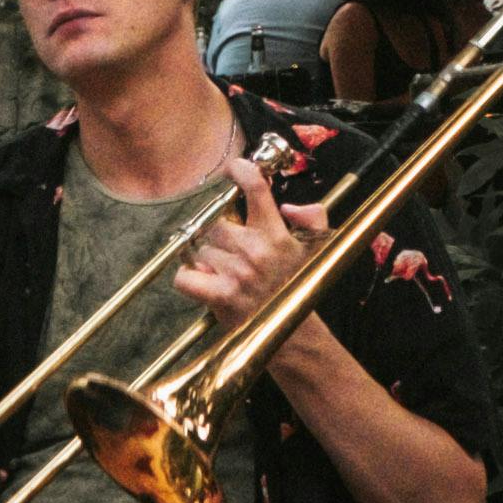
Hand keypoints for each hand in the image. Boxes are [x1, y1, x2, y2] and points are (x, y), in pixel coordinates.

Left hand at [168, 160, 328, 333]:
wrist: (292, 334)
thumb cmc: (299, 288)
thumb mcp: (316, 249)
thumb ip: (312, 218)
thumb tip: (288, 205)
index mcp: (276, 234)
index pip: (256, 189)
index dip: (241, 171)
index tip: (233, 168)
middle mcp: (255, 250)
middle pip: (217, 223)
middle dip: (221, 235)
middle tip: (231, 248)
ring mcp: (236, 273)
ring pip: (202, 248)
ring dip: (209, 258)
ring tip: (225, 270)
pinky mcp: (220, 296)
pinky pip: (185, 275)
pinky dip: (188, 278)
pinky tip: (203, 281)